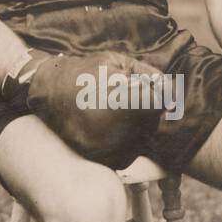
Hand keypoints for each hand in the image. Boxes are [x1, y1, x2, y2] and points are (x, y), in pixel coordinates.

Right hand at [26, 51, 165, 167]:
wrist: (48, 89)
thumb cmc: (87, 71)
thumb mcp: (119, 63)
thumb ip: (151, 76)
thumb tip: (172, 93)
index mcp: (124, 103)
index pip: (159, 103)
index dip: (153, 93)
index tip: (140, 88)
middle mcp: (116, 131)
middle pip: (151, 123)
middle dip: (143, 110)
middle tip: (121, 98)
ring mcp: (105, 147)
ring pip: (139, 141)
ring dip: (135, 128)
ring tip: (112, 111)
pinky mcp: (97, 158)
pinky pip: (124, 154)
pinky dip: (122, 142)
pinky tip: (108, 126)